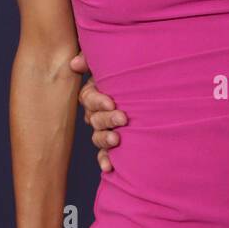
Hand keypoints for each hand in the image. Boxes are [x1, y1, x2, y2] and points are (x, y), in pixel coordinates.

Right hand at [70, 49, 125, 172]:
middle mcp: (97, 113)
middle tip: (123, 118)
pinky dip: (105, 160)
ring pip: (98, 136)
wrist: (153, 85)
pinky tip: (109, 167)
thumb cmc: (130, 71)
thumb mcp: (113, 61)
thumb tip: (74, 64)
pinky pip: (105, 154)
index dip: (98, 101)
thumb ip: (92, 60)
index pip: (89, 98)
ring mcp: (106, 129)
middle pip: (95, 119)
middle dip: (107, 119)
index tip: (111, 102)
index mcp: (95, 93)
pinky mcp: (115, 143)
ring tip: (116, 139)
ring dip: (105, 139)